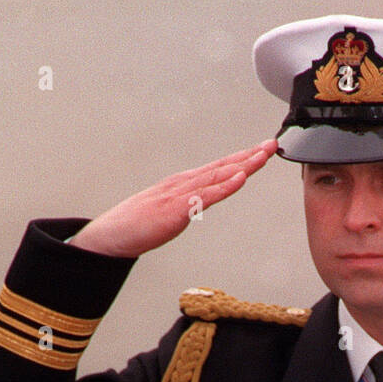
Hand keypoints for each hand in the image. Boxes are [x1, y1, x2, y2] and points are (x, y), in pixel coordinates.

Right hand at [67, 139, 278, 256]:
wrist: (111, 236)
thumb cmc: (135, 226)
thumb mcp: (168, 213)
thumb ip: (187, 205)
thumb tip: (201, 203)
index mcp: (183, 185)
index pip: (218, 169)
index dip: (241, 159)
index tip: (261, 151)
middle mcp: (184, 183)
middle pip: (222, 167)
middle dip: (249, 155)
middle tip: (272, 144)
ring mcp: (180, 195)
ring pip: (217, 176)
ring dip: (242, 165)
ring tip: (262, 155)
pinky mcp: (176, 210)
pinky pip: (205, 197)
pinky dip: (224, 186)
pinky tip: (239, 178)